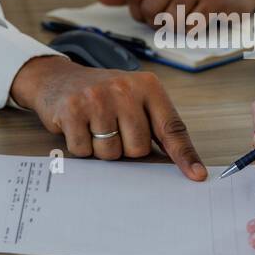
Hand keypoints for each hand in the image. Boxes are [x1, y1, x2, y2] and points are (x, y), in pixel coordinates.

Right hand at [9, 56, 206, 180]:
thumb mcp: (134, 100)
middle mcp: (125, 89)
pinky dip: (81, 147)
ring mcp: (97, 98)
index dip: (184, 155)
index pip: (172, 127)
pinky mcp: (72, 109)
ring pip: (111, 153)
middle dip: (125, 149)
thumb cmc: (103, 96)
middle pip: (138, 148)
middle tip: (113, 130)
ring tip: (94, 127)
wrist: (57, 79)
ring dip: (102, 150)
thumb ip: (156, 126)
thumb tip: (181, 165)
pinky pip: (84, 151)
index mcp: (148, 87)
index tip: (196, 175)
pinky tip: (79, 128)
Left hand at [96, 0, 254, 27]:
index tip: (154, 9)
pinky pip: (190, 29)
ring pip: (170, 23)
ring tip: (188, 17)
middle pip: (151, 11)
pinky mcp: (216, 2)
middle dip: (158, 22)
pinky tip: (201, 21)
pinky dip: (193, 32)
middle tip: (173, 16)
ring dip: (177, 28)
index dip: (140, 11)